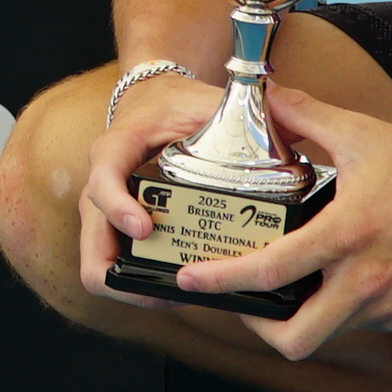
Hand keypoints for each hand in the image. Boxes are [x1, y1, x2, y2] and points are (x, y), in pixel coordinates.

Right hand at [75, 61, 232, 293]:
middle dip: (123, 276)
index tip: (147, 228)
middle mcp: (102, 185)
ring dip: (133, 287)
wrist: (152, 99)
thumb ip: (245, 114)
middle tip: (169, 285)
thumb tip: (298, 126)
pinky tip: (178, 283)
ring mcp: (105, 212)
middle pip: (92, 247)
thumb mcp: (204, 102)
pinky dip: (140, 281)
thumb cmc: (175, 104)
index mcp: (116, 149)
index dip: (119, 209)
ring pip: (99, 267)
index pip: (102, 182)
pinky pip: (117, 266)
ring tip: (178, 292)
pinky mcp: (115, 228)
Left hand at [169, 79, 391, 359]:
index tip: (192, 280)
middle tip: (239, 299)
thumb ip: (304, 114)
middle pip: (294, 340)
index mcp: (349, 235)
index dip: (223, 280)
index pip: (272, 272)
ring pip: (325, 333)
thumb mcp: (362, 133)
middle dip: (256, 327)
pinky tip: (331, 278)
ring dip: (298, 315)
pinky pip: (356, 324)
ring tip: (281, 284)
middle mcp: (367, 281)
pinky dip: (335, 309)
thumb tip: (264, 95)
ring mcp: (390, 304)